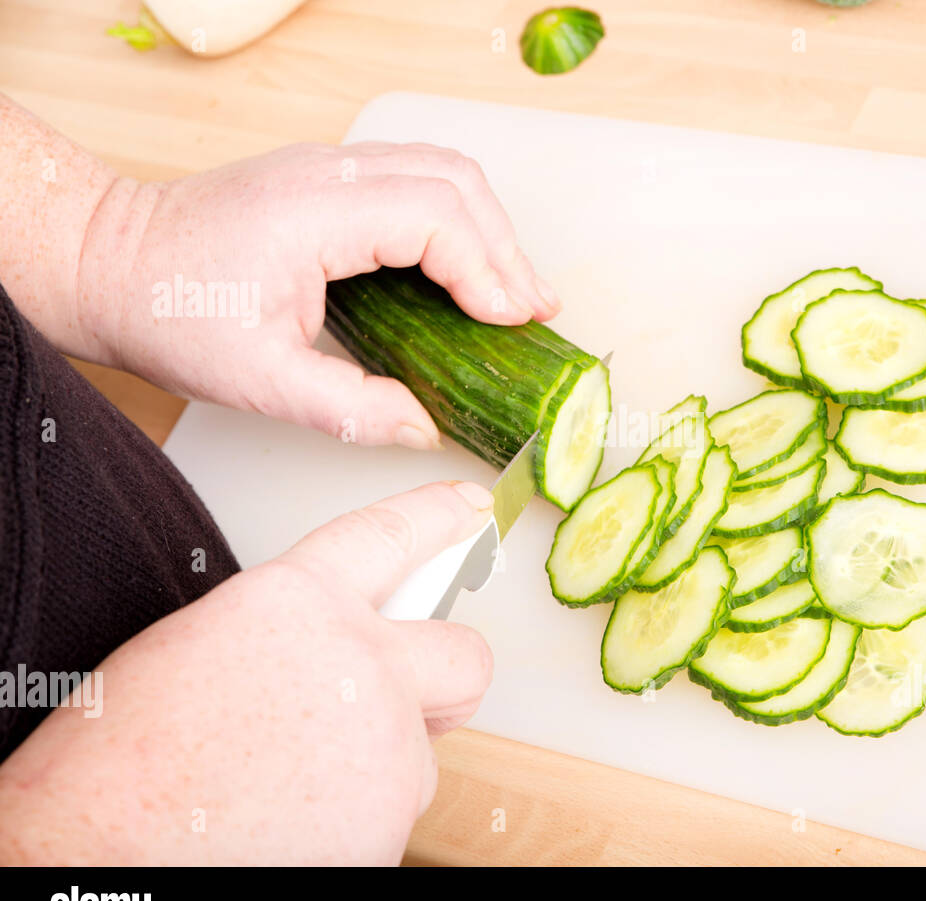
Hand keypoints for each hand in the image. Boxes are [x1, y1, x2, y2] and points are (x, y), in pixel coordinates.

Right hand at [0, 481, 494, 864]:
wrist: (98, 846)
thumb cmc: (126, 755)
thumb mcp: (208, 643)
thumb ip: (298, 631)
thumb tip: (341, 647)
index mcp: (299, 601)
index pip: (391, 537)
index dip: (438, 517)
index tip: (472, 507)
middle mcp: (361, 662)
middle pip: (465, 656)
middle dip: (449, 679)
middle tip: (408, 702)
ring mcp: (385, 742)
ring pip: (420, 753)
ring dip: (376, 768)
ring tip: (290, 788)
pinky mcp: (391, 818)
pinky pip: (394, 814)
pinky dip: (354, 824)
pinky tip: (291, 825)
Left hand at [76, 142, 561, 449]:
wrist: (110, 262)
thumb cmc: (171, 311)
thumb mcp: (260, 381)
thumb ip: (351, 410)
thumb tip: (424, 430)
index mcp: (317, 210)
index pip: (437, 217)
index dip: (488, 270)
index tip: (512, 323)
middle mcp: (331, 170)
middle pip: (457, 182)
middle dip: (507, 249)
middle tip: (536, 313)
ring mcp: (331, 164)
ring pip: (445, 171)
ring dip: (490, 229)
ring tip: (519, 292)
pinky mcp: (330, 176)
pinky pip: (418, 178)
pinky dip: (459, 220)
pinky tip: (469, 266)